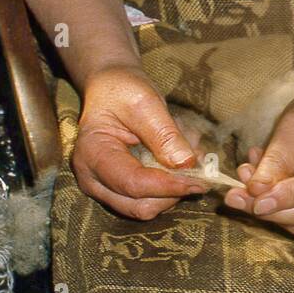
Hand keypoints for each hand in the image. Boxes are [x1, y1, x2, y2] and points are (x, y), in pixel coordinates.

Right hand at [71, 65, 208, 218]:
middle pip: (140, 205)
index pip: (133, 184)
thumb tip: (186, 164)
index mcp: (93, 154)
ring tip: (188, 150)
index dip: (169, 186)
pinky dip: (170, 183)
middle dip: (174, 189)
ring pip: (148, 206)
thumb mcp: (144, 102)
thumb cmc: (121, 89)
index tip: (200, 180)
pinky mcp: (119, 188)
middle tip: (197, 159)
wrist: (110, 87)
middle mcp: (93, 179)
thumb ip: (164, 133)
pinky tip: (178, 156)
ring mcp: (104, 187)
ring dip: (175, 186)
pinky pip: (150, 197)